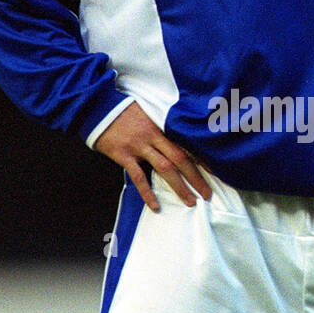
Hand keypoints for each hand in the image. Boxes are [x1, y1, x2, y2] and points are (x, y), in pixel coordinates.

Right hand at [93, 102, 212, 211]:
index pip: (186, 144)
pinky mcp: (123, 155)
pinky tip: (155, 206)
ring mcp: (139, 146)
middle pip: (180, 159)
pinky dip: (147, 192)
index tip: (215, 171)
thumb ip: (161, 126)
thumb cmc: (123, 110)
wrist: (98, 106)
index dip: (202, 158)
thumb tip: (177, 138)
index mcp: (161, 126)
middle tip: (207, 194)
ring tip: (190, 202)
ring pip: (164, 168)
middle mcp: (153, 136)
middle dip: (196, 178)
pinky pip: (138, 177)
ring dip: (179, 187)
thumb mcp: (147, 112)